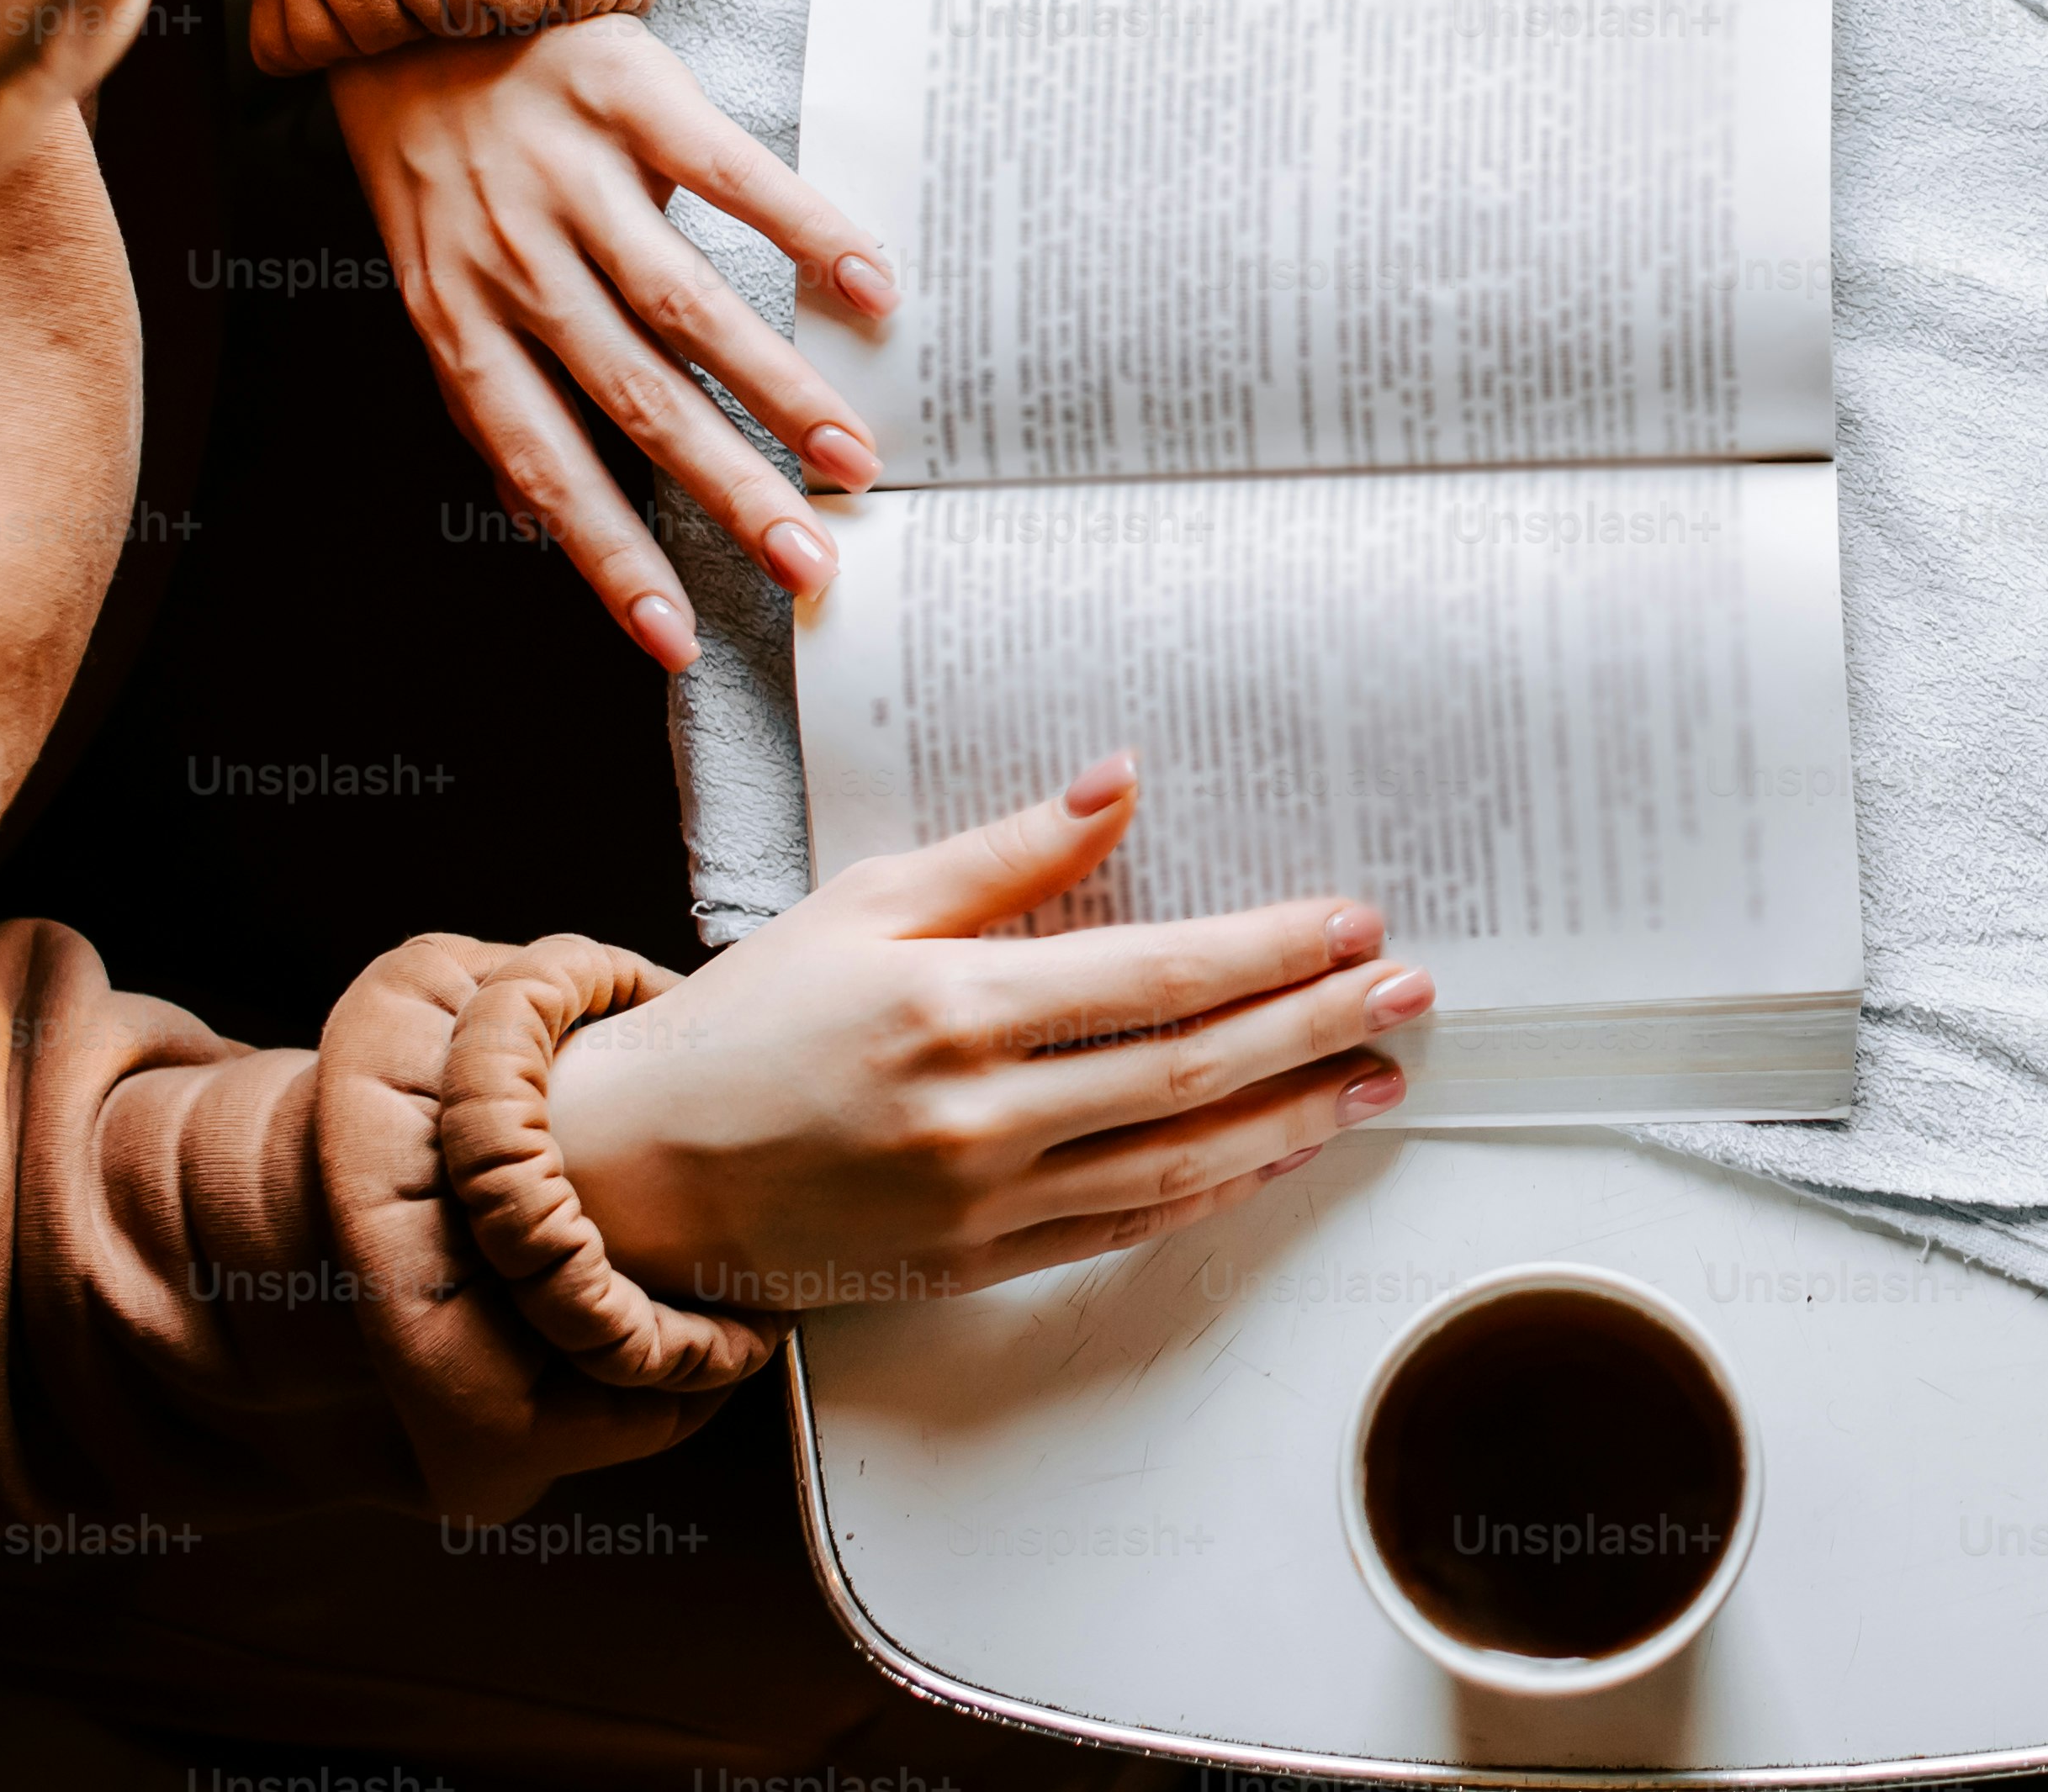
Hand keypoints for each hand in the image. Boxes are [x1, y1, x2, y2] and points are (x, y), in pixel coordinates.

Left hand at [326, 14, 894, 665]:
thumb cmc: (432, 149)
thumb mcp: (435, 274)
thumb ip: (491, 380)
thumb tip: (537, 509)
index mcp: (460, 317)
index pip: (541, 460)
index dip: (607, 556)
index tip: (679, 641)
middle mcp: (513, 258)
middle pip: (635, 399)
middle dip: (728, 495)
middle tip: (811, 565)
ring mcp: (574, 177)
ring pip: (686, 306)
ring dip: (778, 391)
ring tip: (855, 458)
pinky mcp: (630, 95)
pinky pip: (733, 174)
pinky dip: (806, 232)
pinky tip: (873, 287)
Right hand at [550, 754, 1433, 1313]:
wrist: (639, 1173)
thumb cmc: (749, 1020)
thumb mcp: (865, 901)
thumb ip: (1006, 852)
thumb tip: (1122, 782)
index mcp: (953, 1003)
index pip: (1157, 974)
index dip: (1269, 949)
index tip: (1352, 921)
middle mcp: (979, 1111)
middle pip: (1191, 1067)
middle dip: (1315, 1025)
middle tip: (1408, 991)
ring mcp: (983, 1200)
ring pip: (1180, 1159)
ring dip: (1294, 1116)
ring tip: (1378, 1075)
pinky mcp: (977, 1265)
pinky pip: (1128, 1227)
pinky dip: (1217, 1187)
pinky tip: (1280, 1151)